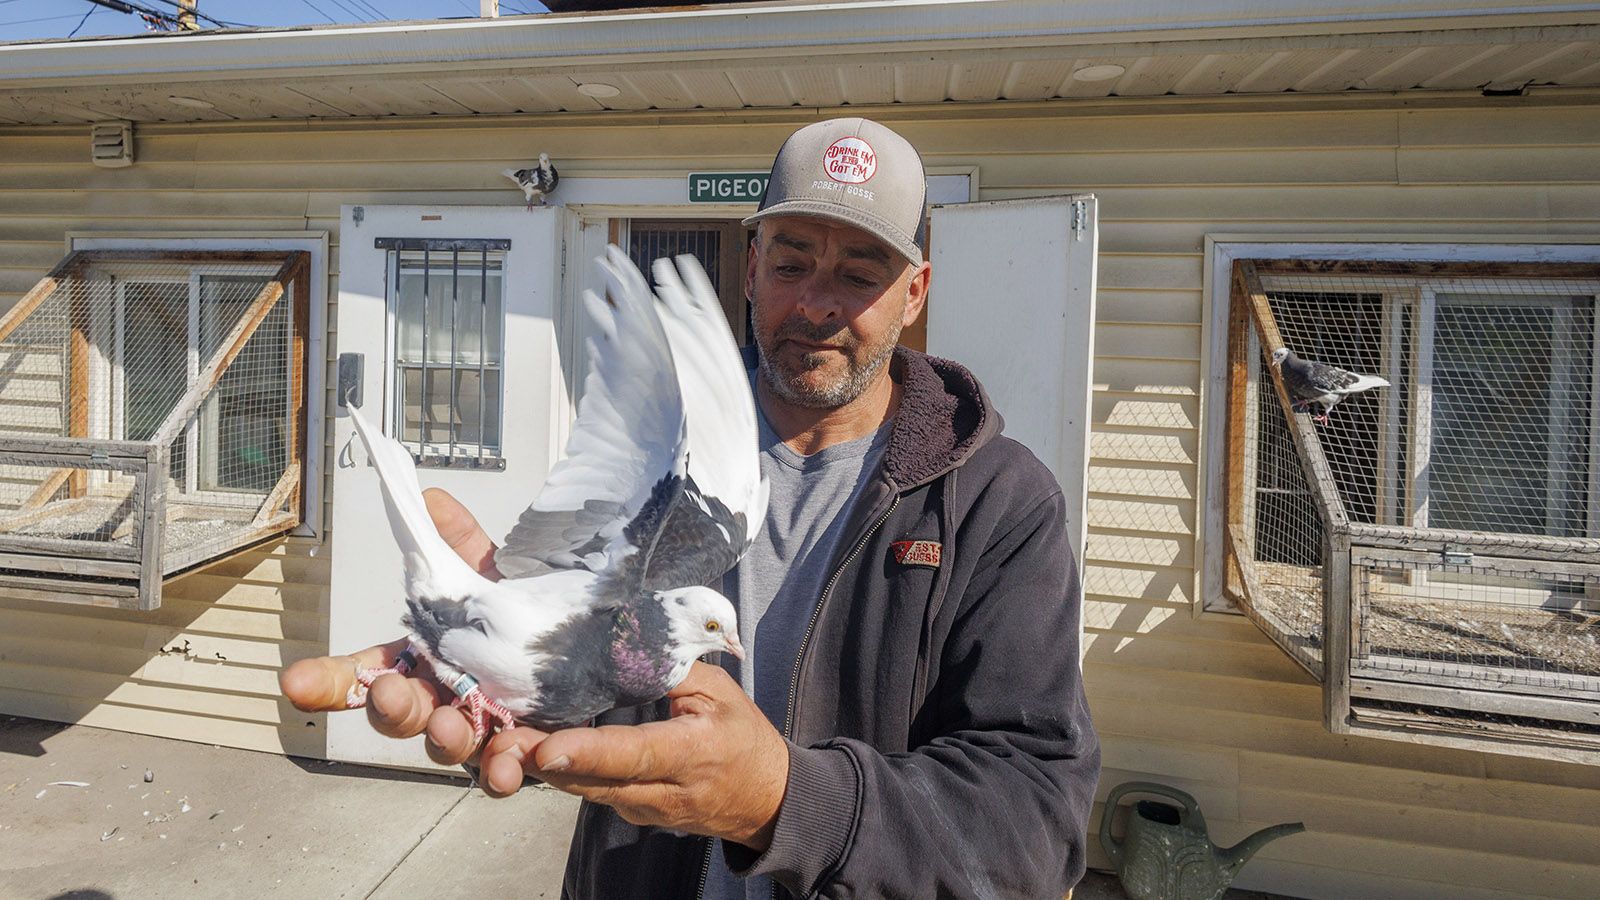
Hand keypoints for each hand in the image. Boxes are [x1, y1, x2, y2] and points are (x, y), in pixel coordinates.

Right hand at [279, 488, 508, 764]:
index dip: (332, 679)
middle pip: (402, 711)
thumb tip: (431, 501)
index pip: (367, 672)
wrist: (587, 657)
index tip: (298, 683)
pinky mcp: (518, 752)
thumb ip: (460, 542)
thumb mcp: (495, 574)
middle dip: (391, 706)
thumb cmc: (524, 621)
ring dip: (445, 738)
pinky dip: (502, 768)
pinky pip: (504, 769)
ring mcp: (478, 730)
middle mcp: (444, 698)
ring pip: (449, 744)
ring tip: (454, 725)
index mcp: (427, 658)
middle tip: (392, 694)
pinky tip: (509, 761)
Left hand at [478, 662, 789, 850]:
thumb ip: (673, 671)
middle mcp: (661, 791)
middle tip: (497, 742)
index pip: (633, 755)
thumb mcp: (720, 695)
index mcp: (689, 754)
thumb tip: (628, 643)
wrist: (764, 800)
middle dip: (540, 763)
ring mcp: (641, 808)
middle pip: (592, 779)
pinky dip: (559, 770)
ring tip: (499, 742)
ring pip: (583, 788)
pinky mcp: (628, 811)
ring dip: (539, 768)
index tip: (546, 750)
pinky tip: (528, 748)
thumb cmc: (742, 739)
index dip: (587, 753)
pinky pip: (588, 789)